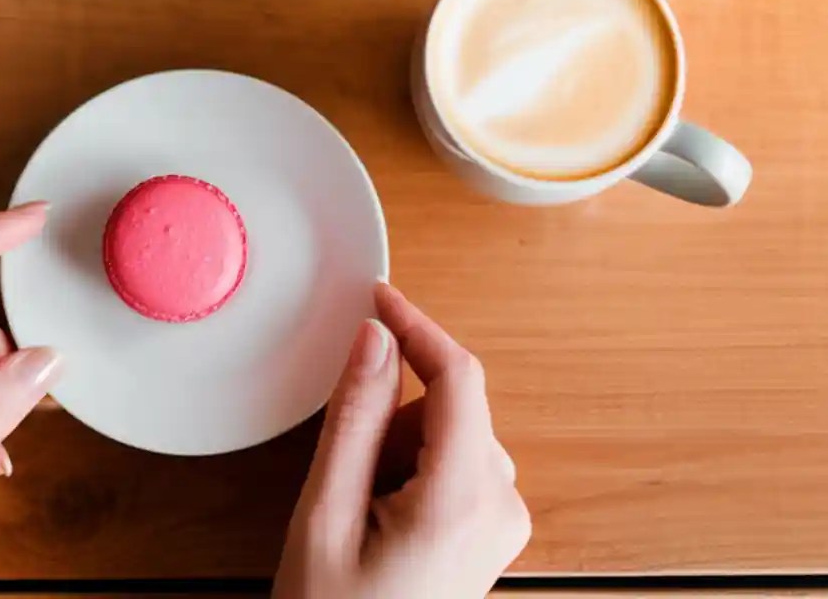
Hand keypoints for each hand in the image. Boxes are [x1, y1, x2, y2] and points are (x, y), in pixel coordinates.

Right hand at [274, 283, 529, 598]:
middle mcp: (501, 507)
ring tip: (363, 514)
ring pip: (445, 435)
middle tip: (348, 483)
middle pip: (448, 407)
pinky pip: (452, 465)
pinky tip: (383, 521)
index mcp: (463, 499)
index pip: (459, 378)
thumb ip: (353, 417)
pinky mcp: (491, 530)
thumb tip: (374, 338)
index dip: (416, 326)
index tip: (377, 296)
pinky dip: (409, 474)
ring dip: (395, 454)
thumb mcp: (324, 513)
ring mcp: (502, 522)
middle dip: (390, 423)